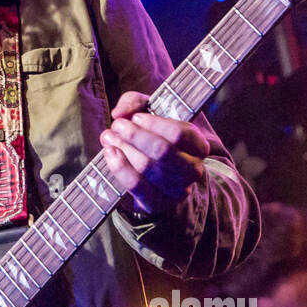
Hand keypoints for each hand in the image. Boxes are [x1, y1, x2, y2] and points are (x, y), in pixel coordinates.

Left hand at [99, 91, 209, 216]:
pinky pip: (137, 186)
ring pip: (147, 168)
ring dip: (123, 149)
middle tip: (117, 126)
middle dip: (135, 136)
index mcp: (198, 146)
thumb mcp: (151, 114)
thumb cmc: (155, 138)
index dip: (154, 124)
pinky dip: (120, 167)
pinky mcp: (158, 203)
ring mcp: (177, 190)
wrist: (161, 180)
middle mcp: (193, 169)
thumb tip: (119, 113)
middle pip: (163, 151)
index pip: (180, 134)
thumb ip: (135, 103)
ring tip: (108, 137)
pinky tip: (109, 153)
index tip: (136, 117)